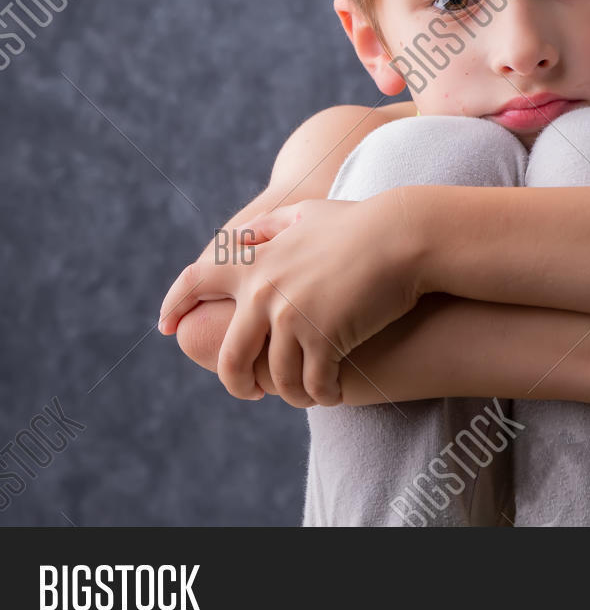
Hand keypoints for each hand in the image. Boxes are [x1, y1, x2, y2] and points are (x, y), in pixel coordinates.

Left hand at [158, 192, 421, 407]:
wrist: (404, 237)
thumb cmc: (363, 223)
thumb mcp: (309, 213)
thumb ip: (273, 224)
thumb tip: (247, 234)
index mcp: (257, 260)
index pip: (195, 281)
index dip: (174, 304)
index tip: (166, 326)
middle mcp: (265, 292)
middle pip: (231, 354)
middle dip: (236, 381)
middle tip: (248, 390)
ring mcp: (293, 317)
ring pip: (276, 376)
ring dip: (288, 393)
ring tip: (303, 396)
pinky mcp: (324, 338)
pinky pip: (313, 383)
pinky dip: (319, 395)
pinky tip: (329, 395)